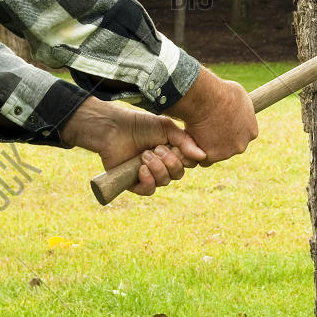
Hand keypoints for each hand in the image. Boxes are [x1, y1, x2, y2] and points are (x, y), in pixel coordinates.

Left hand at [60, 96, 205, 196]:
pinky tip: (141, 169)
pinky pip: (149, 190)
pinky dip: (148, 180)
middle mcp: (162, 165)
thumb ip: (185, 141)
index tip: (175, 146)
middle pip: (178, 174)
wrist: (114, 129)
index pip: (189, 163)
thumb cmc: (140, 125)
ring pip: (164, 182)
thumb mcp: (166, 128)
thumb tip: (203, 156)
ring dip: (156, 168)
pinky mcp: (135, 183)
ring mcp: (149, 174)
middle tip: (155, 148)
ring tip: (144, 155)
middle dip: (169, 161)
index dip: (184, 158)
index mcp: (172, 151)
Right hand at [162, 66, 257, 164]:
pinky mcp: (211, 156)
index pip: (241, 136)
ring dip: (207, 146)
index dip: (229, 131)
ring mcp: (227, 152)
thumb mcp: (240, 96)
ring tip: (198, 130)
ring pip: (215, 154)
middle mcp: (242, 145)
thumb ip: (242, 109)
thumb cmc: (221, 92)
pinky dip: (196, 150)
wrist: (206, 99)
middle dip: (220, 141)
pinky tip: (192, 138)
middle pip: (229, 147)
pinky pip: (202, 158)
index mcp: (252, 131)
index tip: (220, 125)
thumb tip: (239, 108)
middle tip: (207, 129)